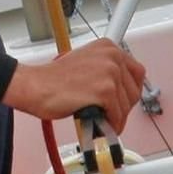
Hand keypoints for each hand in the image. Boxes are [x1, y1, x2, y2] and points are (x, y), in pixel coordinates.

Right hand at [2, 40, 148, 131]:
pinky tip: (100, 126)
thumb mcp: (85, 64)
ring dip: (116, 119)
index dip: (129, 91)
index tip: (123, 101)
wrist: (36, 86)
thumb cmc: (53, 79)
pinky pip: (117, 115)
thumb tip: (119, 92)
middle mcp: (112, 56)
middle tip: (110, 115)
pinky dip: (111, 125)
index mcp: (108, 47)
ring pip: (126, 106)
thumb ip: (104, 72)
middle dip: (123, 108)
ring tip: (102, 122)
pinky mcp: (105, 90)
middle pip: (133, 91)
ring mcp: (110, 72)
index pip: (136, 72)